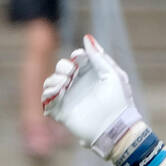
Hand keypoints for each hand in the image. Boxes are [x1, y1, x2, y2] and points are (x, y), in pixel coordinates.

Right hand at [41, 35, 141, 158]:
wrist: (116, 127)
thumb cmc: (119, 102)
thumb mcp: (112, 74)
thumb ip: (99, 56)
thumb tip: (86, 38)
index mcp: (91, 77)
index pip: (77, 60)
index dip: (76, 56)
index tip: (79, 58)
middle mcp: (79, 87)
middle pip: (61, 68)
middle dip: (63, 66)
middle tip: (71, 72)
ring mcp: (69, 99)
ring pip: (51, 82)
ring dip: (54, 79)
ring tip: (65, 83)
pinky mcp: (62, 112)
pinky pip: (46, 99)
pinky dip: (48, 92)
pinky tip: (59, 91)